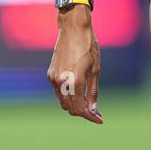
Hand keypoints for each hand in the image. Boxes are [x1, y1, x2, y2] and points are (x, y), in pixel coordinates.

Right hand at [47, 6, 102, 123]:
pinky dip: (67, 96)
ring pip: (63, 102)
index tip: (99, 120)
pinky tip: (77, 92)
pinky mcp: (50, 74)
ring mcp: (54, 78)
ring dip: (74, 106)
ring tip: (88, 103)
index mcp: (74, 81)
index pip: (81, 108)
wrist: (73, 29)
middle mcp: (61, 82)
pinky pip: (58, 92)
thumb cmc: (88, 47)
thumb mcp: (95, 70)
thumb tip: (93, 110)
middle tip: (95, 112)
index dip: (91, 116)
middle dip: (83, 112)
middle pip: (71, 108)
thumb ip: (93, 92)